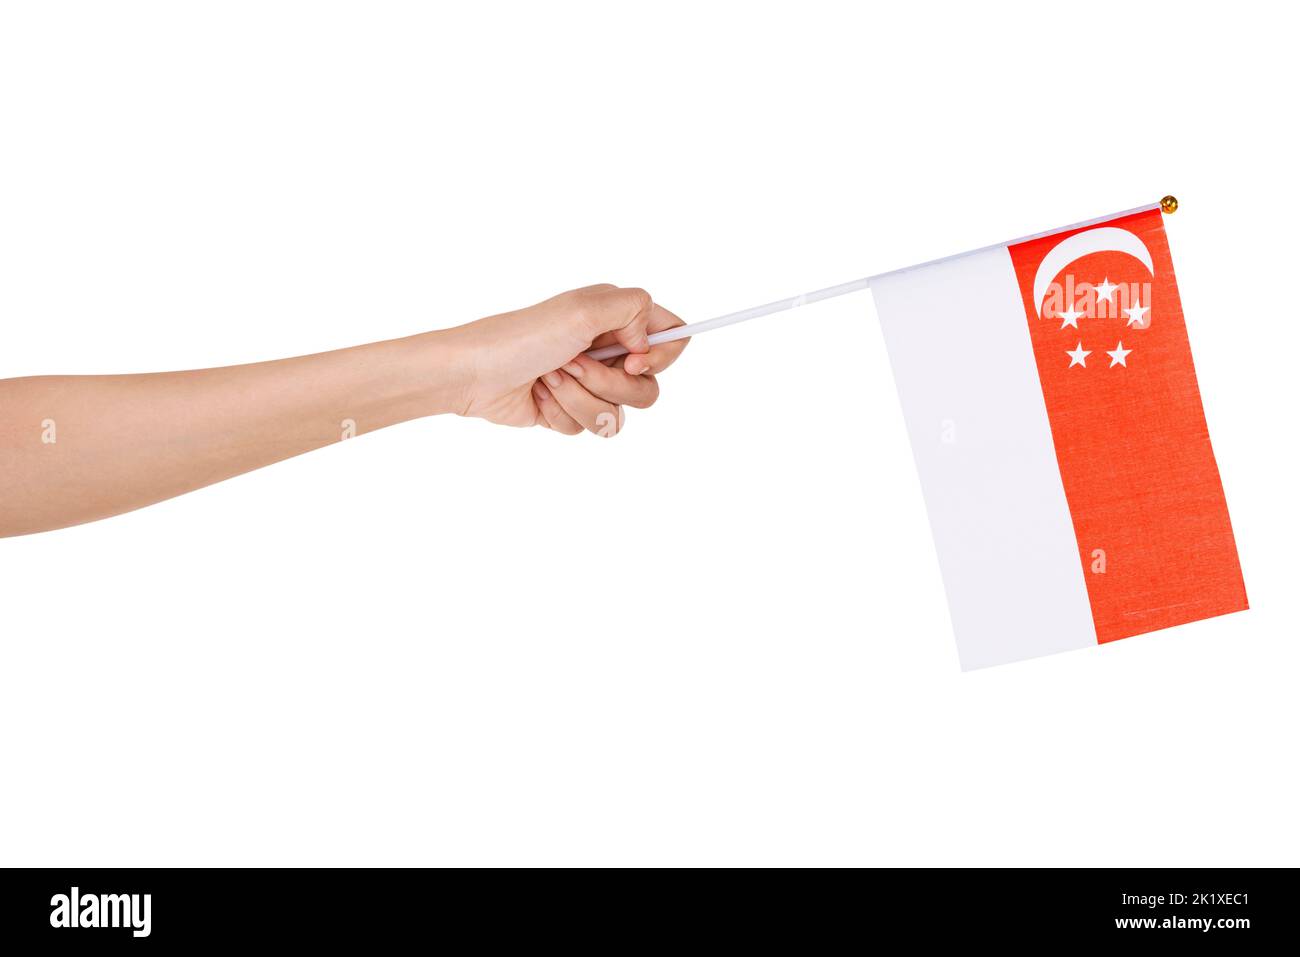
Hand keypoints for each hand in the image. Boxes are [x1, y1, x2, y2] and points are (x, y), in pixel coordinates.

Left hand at [447, 284, 688, 435]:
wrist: (474, 375)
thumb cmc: (521, 338)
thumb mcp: (582, 309)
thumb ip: (634, 309)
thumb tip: (646, 343)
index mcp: (616, 316)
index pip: (671, 334)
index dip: (661, 354)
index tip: (633, 361)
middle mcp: (607, 347)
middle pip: (647, 384)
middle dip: (609, 384)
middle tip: (573, 365)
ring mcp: (590, 381)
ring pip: (616, 411)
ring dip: (580, 398)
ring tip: (549, 379)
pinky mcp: (570, 408)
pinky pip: (587, 425)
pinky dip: (561, 412)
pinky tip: (538, 395)